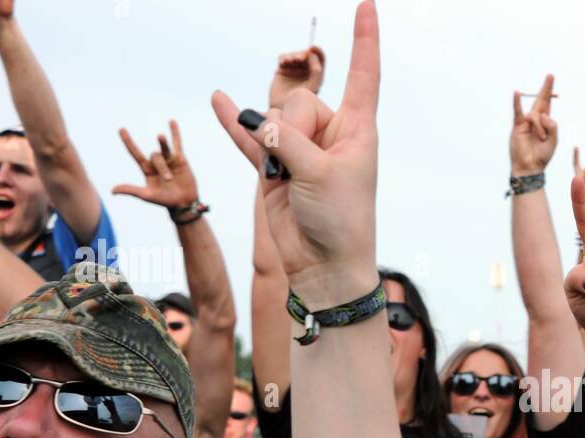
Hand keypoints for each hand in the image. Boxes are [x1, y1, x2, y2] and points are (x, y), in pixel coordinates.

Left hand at [112, 121, 198, 209]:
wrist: (183, 203)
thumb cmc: (164, 200)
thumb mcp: (147, 195)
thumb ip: (131, 190)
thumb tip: (112, 191)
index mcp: (146, 169)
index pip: (135, 153)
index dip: (128, 142)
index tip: (121, 130)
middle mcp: (156, 162)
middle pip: (155, 156)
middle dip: (162, 167)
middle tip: (169, 179)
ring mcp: (168, 159)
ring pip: (164, 148)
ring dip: (162, 143)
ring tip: (159, 136)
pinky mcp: (180, 159)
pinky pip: (177, 143)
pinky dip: (175, 133)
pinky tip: (172, 121)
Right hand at [212, 1, 379, 297]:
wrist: (323, 265)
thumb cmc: (339, 220)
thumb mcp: (322, 174)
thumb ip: (290, 140)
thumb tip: (258, 125)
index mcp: (358, 129)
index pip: (362, 74)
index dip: (364, 40)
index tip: (367, 3)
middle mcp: (330, 133)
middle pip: (300, 102)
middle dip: (293, 132)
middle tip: (307, 171)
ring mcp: (300, 148)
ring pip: (273, 122)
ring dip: (272, 149)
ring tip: (288, 181)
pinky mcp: (274, 166)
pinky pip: (249, 136)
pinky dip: (233, 122)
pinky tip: (218, 99)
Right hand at [270, 45, 325, 109]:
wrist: (283, 109)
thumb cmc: (301, 102)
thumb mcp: (312, 87)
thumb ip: (316, 73)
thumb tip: (313, 56)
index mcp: (316, 75)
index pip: (320, 59)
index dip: (318, 51)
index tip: (313, 47)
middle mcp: (305, 71)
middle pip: (306, 55)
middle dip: (303, 54)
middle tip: (299, 59)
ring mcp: (294, 70)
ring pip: (294, 55)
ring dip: (292, 55)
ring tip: (290, 61)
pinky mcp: (282, 70)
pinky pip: (283, 58)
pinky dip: (284, 57)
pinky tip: (283, 63)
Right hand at [510, 75, 557, 175]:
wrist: (529, 167)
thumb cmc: (542, 156)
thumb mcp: (554, 141)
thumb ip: (553, 127)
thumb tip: (544, 115)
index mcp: (546, 123)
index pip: (548, 105)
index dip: (550, 94)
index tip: (552, 82)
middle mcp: (536, 120)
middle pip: (542, 100)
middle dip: (547, 88)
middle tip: (551, 75)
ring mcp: (526, 122)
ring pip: (536, 116)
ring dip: (540, 128)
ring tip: (540, 139)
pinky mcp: (517, 126)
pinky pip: (518, 111)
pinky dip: (517, 102)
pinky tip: (516, 92)